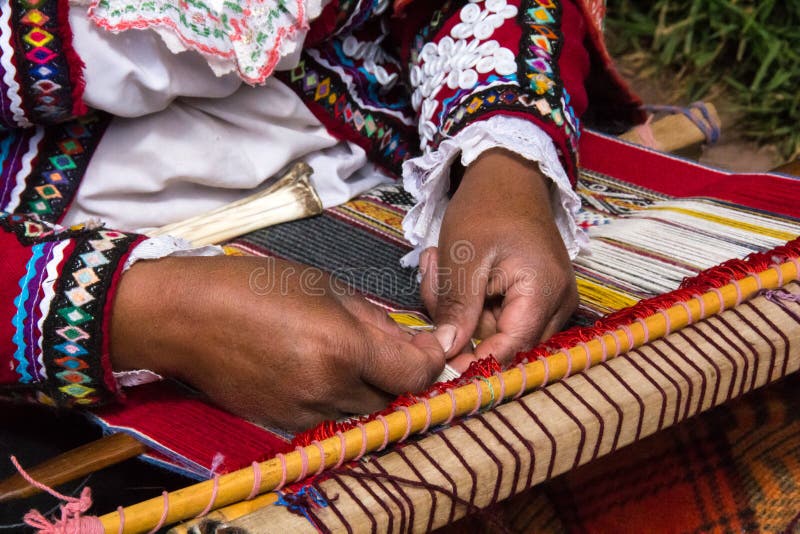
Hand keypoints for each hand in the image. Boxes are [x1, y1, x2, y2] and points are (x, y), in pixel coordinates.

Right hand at [111, 256, 444, 429]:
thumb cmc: (253, 288)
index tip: (431, 345)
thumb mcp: (323, 286)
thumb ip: (374, 319)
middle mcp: (329, 389)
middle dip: (400, 375)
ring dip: (368, 388)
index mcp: (343, 348)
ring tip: (347, 355)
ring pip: (362, 411)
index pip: (415, 375)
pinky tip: (316, 369)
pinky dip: (336, 398)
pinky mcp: (283, 425)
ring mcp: (304, 413)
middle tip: (390, 347)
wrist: (185, 318)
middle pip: (393, 398)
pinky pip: (329, 418)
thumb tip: (408, 340)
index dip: (432, 362)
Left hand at [420, 148, 577, 370]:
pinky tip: (458, 273)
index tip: (437, 356)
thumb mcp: (462, 258)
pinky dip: (472, 302)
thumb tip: (446, 353)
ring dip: (462, 310)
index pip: (510, 349)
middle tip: (435, 278)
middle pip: (503, 344)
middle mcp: (559, 305)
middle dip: (461, 322)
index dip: (473, 359)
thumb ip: (457, 310)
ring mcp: (552, 303)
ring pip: (497, 333)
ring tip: (442, 266)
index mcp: (544, 292)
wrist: (508, 177)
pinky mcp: (539, 299)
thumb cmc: (486, 208)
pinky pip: (500, 318)